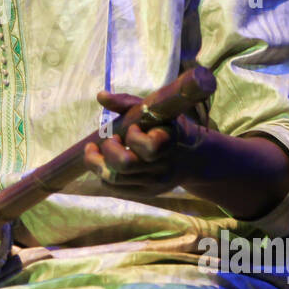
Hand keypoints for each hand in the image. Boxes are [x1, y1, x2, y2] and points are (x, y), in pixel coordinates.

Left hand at [83, 90, 198, 195]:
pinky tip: (103, 162)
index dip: (134, 137)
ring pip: (114, 178)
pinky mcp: (145, 193)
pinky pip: (113, 188)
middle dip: (109, 150)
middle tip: (110, 140)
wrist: (193, 157)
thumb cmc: (167, 128)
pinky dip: (102, 174)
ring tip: (96, 150)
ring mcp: (154, 184)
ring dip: (97, 162)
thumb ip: (127, 103)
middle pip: (125, 164)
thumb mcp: (155, 112)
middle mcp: (163, 168)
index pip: (149, 147)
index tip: (133, 129)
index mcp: (169, 143)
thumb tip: (100, 95)